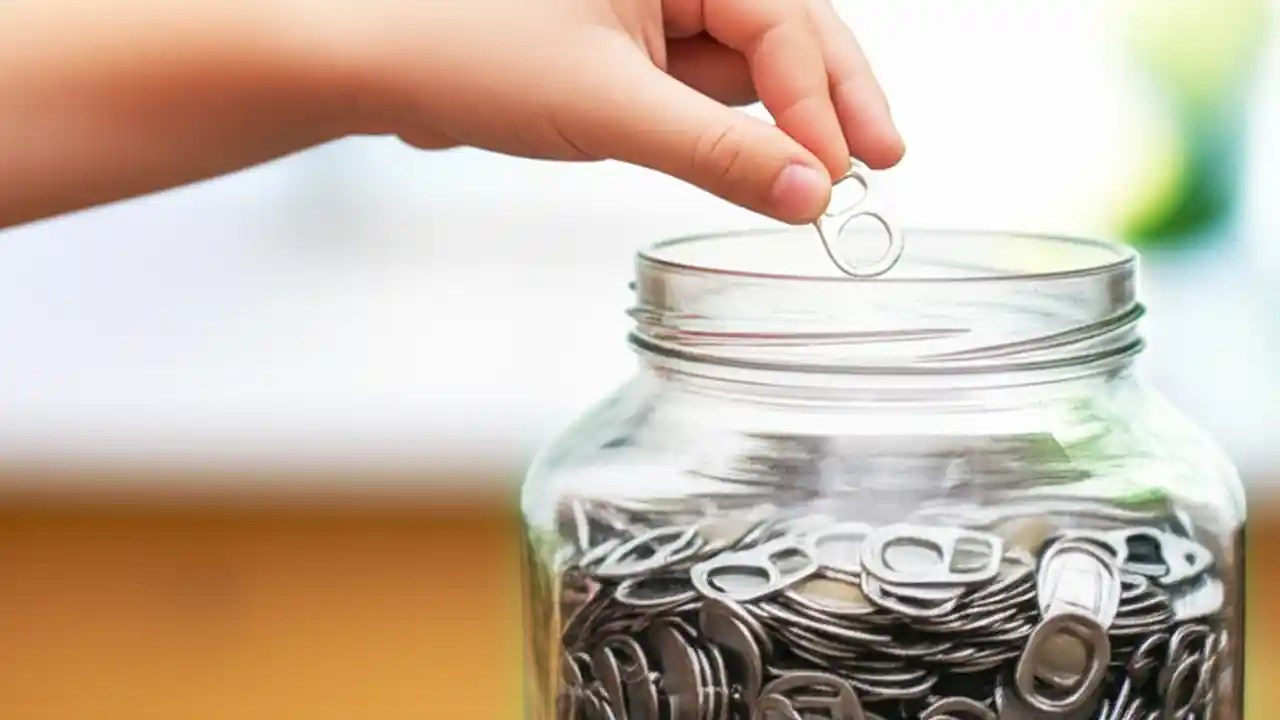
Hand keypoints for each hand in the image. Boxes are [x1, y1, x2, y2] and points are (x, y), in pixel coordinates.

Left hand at [349, 0, 904, 222]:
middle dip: (827, 99)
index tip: (839, 174)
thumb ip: (717, 151)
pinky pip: (703, 83)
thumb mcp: (609, 108)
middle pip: (787, 29)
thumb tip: (810, 193)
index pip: (781, 20)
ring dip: (775, 116)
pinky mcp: (633, 41)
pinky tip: (745, 154)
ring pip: (749, 62)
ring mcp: (656, 4)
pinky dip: (721, 122)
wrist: (377, 62)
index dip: (817, 100)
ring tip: (814, 168)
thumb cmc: (468, 54)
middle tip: (882, 160)